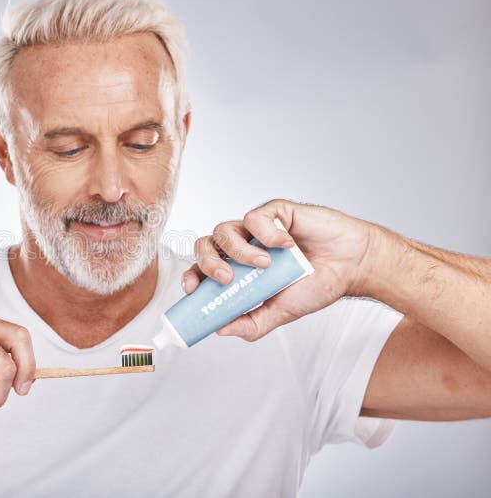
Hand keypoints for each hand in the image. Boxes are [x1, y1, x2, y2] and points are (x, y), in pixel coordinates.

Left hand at [182, 199, 379, 340]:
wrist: (352, 266)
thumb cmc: (317, 285)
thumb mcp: (281, 312)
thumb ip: (253, 323)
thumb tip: (222, 330)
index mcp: (238, 269)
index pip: (202, 269)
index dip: (191, 275)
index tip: (192, 288)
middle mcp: (242, 246)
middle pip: (206, 246)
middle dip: (208, 263)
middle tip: (227, 279)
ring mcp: (256, 229)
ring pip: (224, 230)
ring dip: (238, 250)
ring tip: (264, 265)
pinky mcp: (274, 212)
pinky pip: (255, 217)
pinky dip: (267, 232)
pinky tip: (286, 245)